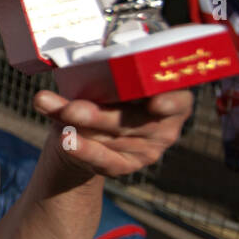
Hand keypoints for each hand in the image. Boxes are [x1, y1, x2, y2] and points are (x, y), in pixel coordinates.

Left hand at [34, 88, 192, 178]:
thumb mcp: (100, 84)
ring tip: (59, 116)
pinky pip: (103, 160)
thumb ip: (90, 80)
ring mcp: (147, 149)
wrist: (83, 132)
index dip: (170, 101)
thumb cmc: (99, 96)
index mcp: (167, 96)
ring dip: (80, 128)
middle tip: (71, 109)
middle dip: (99, 115)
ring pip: (112, 138)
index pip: (179, 100)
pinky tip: (66, 141)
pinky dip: (82, 150)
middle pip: (133, 121)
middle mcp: (163, 126)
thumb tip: (65, 72)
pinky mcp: (125, 165)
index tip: (155, 103)